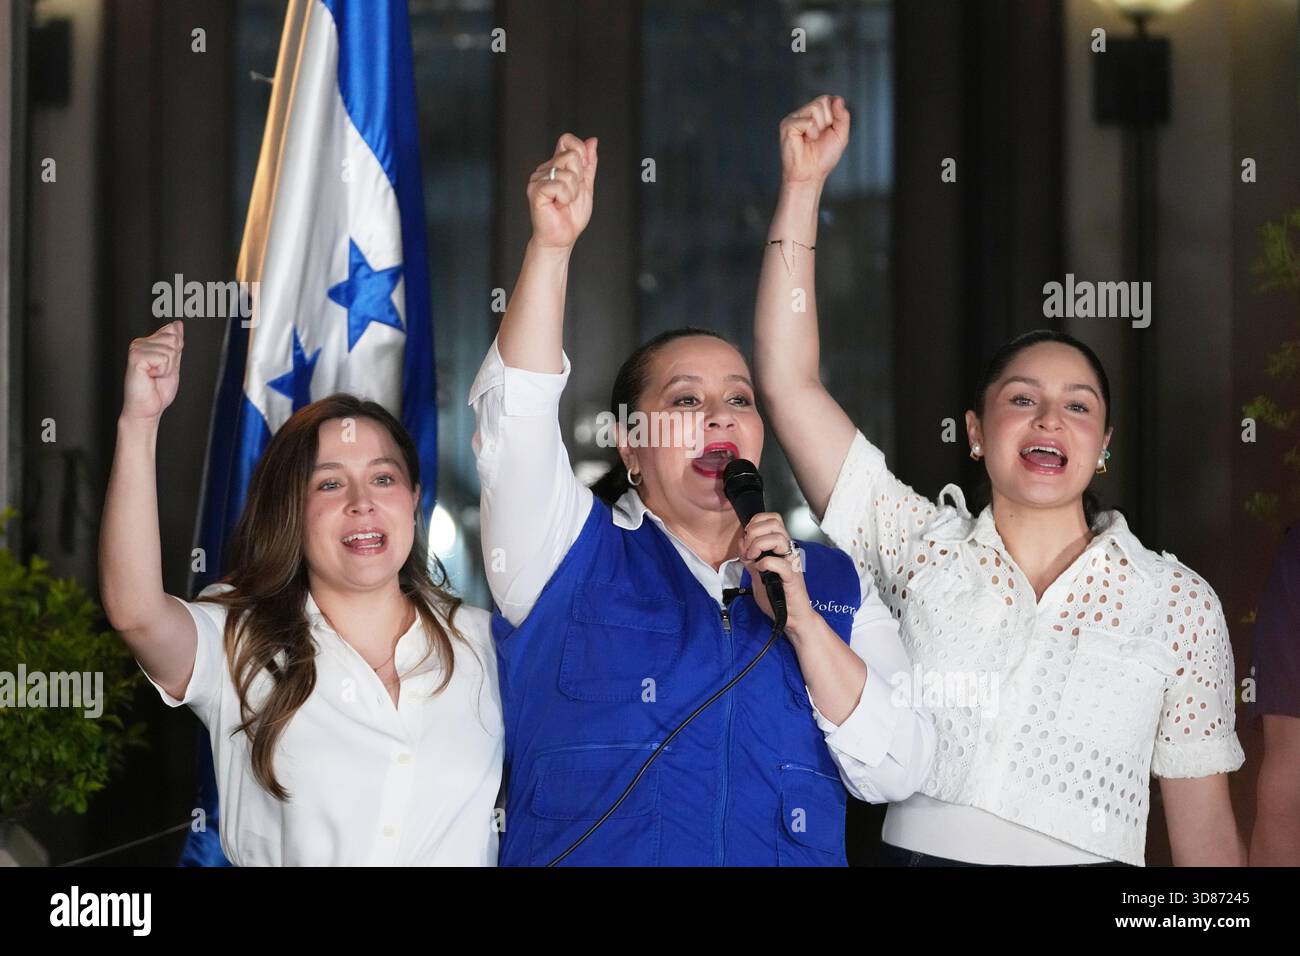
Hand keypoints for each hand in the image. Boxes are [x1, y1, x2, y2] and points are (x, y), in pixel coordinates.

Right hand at [122, 320, 183, 420]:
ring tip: (155, 376)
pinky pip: (163, 358)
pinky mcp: (136, 357)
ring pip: (170, 350)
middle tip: (159, 373)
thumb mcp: (172, 363)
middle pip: (173, 340)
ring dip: (167, 368)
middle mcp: (140, 343)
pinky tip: (150, 377)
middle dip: (173, 361)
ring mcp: (137, 348)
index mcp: (148, 342)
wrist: (147, 408)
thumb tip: (177, 324)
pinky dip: (162, 371)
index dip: (175, 352)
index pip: (172, 333)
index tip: (164, 366)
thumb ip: (175, 344)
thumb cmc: (157, 390)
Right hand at [527, 133, 597, 248]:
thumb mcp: (586, 186)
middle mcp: (545, 168)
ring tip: (564, 202)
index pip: (566, 140)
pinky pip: (559, 186)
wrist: (562, 238)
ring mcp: (538, 178)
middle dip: (579, 178)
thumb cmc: (571, 216)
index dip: (579, 151)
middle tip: (570, 194)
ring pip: (567, 173)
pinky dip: (565, 198)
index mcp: (556, 165)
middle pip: (571, 156)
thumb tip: (592, 141)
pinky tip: (558, 205)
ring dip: (572, 192)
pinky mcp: (536, 190)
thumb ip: (589, 164)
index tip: (581, 172)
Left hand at [737, 511, 815, 632]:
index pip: (773, 518)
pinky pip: (778, 562)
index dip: (756, 522)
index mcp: (781, 547)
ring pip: (777, 538)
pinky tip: (760, 571)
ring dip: (758, 546)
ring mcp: (791, 562)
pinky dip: (764, 564)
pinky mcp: (792, 576)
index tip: (747, 537)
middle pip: (775, 523)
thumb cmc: (777, 596)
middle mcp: (788, 551)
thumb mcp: (757, 573)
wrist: (792, 617)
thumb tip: (742, 542)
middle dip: (754, 532)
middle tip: (748, 550)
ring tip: (752, 559)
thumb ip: (750, 558)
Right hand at [779, 94, 849, 184]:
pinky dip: (811, 133)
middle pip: (822, 100)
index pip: (828, 99)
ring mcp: (794, 118)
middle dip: (827, 121)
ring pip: (815, 107)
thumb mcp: (840, 135)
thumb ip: (843, 116)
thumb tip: (838, 99)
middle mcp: (804, 113)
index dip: (834, 114)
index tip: (830, 130)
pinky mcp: (788, 125)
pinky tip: (805, 141)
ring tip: (812, 139)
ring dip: (819, 128)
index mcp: (815, 114)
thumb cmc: (822, 158)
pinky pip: (808, 121)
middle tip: (819, 137)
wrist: (810, 175)